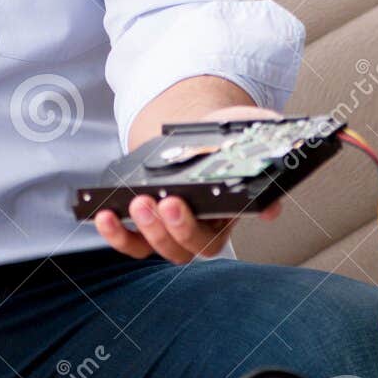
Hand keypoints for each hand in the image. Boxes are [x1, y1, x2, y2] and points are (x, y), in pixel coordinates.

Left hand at [92, 104, 285, 264]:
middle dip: (174, 228)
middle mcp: (199, 231)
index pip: (216, 238)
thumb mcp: (251, 134)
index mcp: (227, 217)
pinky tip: (105, 215)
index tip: (192, 207)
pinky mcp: (146, 224)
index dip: (204, 230)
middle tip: (166, 203)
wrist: (203, 130)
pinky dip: (117, 234)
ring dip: (146, 231)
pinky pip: (131, 241)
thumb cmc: (228, 137)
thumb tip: (273, 207)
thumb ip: (267, 159)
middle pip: (187, 247)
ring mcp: (170, 230)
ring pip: (158, 247)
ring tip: (138, 205)